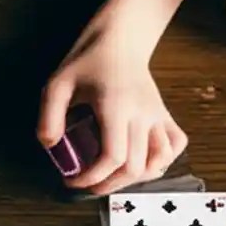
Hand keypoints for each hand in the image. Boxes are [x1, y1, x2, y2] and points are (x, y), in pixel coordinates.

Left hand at [38, 24, 187, 195]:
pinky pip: (176, 145)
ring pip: (159, 161)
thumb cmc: (88, 62)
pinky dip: (163, 160)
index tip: (73, 181)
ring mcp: (158, 116)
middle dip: (109, 184)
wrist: (121, 41)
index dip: (92, 177)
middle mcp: (142, 115)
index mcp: (116, 107)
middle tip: (89, 184)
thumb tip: (50, 147)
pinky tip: (144, 161)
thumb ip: (49, 117)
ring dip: (137, 178)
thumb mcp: (57, 84)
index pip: (113, 157)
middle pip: (135, 167)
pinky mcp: (165, 115)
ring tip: (114, 177)